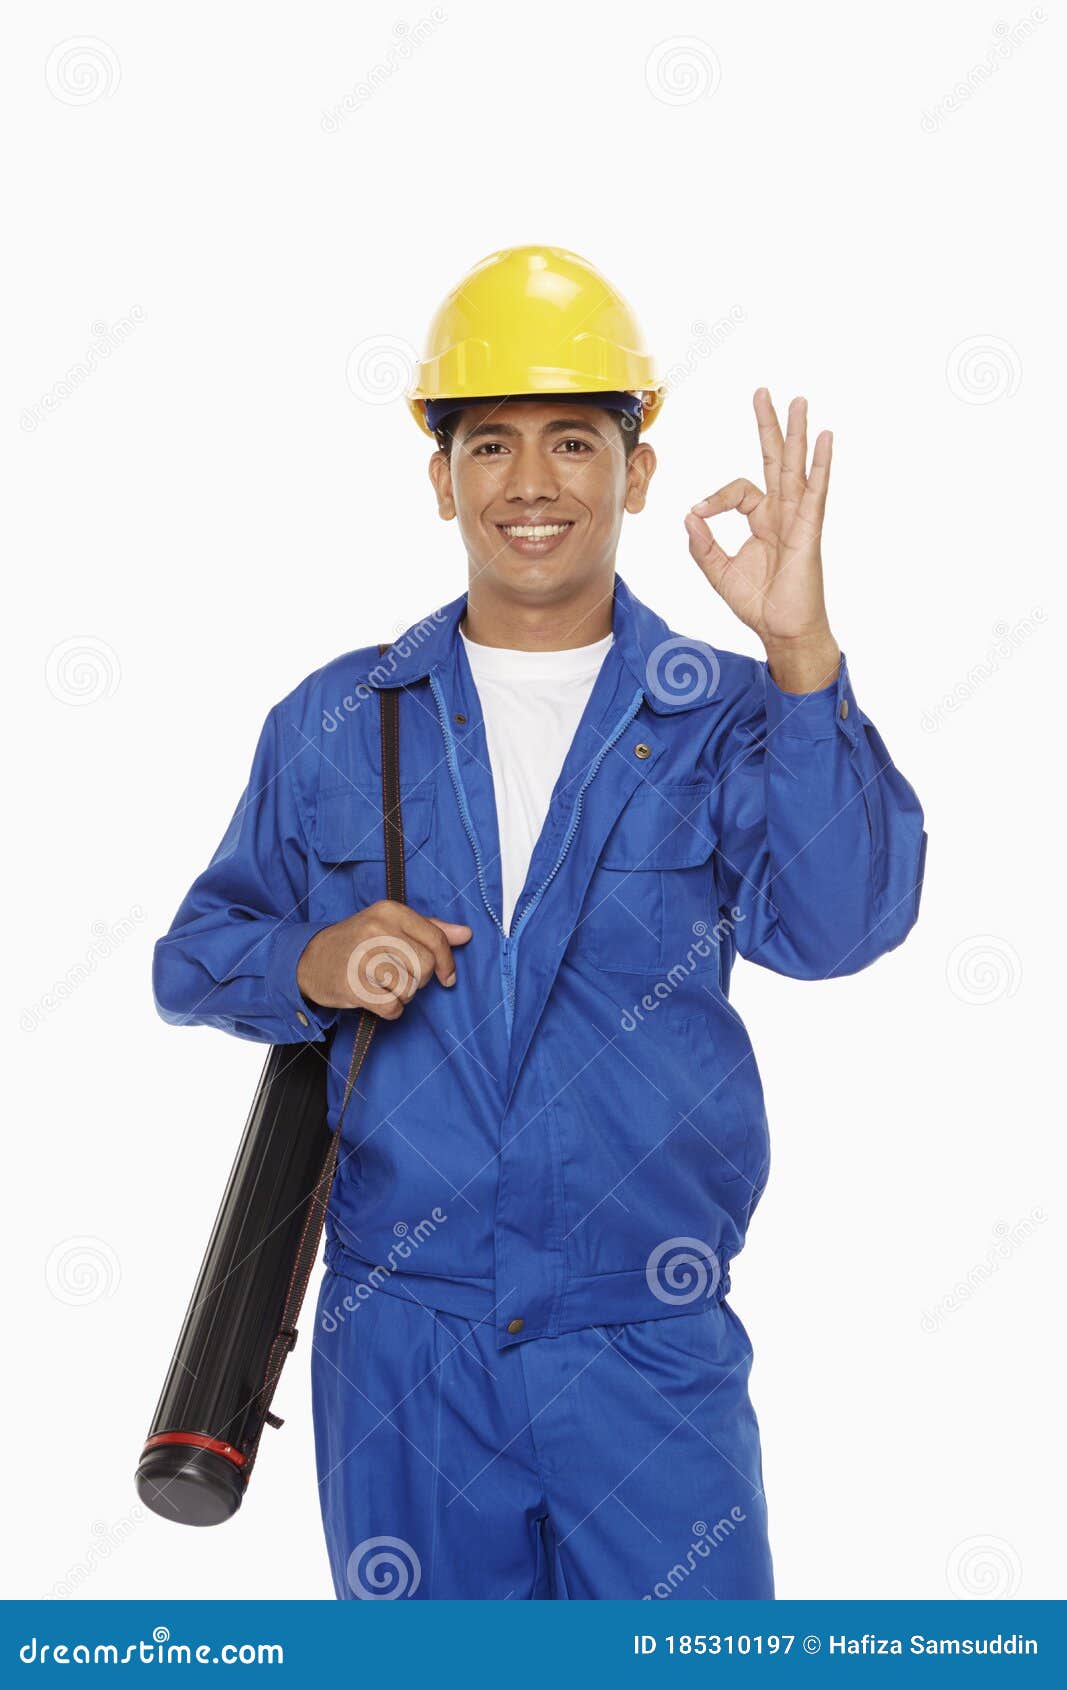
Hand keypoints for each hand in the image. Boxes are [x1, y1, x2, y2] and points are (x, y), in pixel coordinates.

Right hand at [297, 902, 472, 1019]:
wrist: (310, 959)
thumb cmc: (358, 942)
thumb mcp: (391, 925)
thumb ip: (430, 929)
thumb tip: (467, 934)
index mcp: (389, 910)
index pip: (435, 939)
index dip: (447, 963)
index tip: (447, 977)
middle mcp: (376, 930)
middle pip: (424, 966)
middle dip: (419, 980)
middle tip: (401, 978)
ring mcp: (362, 957)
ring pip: (409, 988)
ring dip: (403, 995)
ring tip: (385, 987)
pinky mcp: (352, 985)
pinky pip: (391, 1007)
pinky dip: (391, 1010)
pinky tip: (378, 1000)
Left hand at [684, 389, 839, 693]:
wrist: (782, 630)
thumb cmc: (759, 604)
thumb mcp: (719, 573)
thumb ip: (702, 545)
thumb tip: (688, 515)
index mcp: (762, 520)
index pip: (739, 490)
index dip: (715, 497)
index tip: (698, 514)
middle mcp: (782, 513)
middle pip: (775, 460)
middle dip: (768, 426)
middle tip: (763, 392)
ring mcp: (798, 519)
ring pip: (795, 467)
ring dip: (797, 433)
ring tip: (799, 401)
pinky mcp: (809, 532)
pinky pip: (815, 492)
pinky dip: (821, 465)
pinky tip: (825, 438)